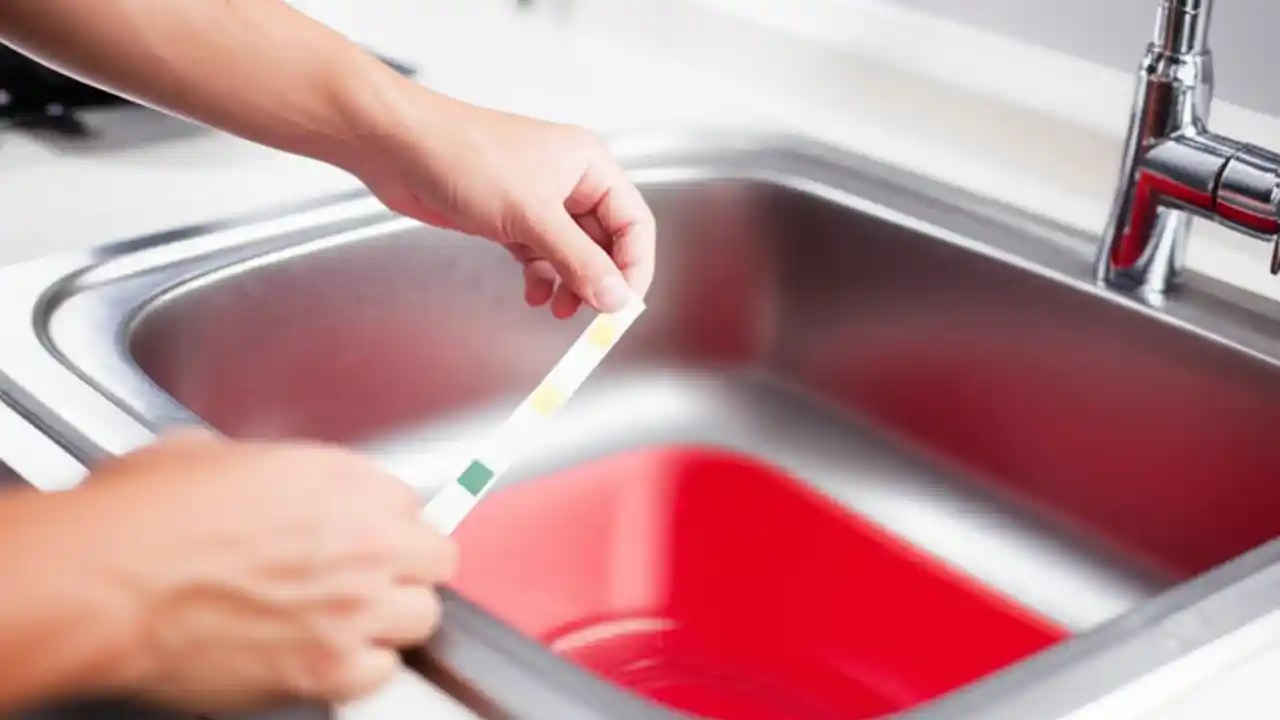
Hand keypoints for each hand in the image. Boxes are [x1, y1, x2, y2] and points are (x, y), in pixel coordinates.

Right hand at [76, 431, 454, 711]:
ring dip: (392, 616)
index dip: (384, 519)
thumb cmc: (140, 519)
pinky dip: (362, 668)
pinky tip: (332, 656)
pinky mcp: (327, 668)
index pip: (409, 500)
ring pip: (422, 616)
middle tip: (373, 574)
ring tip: (355, 617)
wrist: (106, 583)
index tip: (371, 529)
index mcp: (342, 479)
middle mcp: (363, 541)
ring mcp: (352, 608)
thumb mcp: (212, 455)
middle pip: (435, 558)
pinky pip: (382, 673)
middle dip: (407, 565)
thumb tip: (261, 481)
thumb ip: (268, 472)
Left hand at [355, 91, 655, 318]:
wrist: (397, 148)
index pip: (633, 223)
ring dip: (569, 285)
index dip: (635, 266)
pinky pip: (540, 256)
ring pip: (572, 254)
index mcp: (589, 166)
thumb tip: (615, 296)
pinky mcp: (510, 218)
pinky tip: (533, 295)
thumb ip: (578, 261)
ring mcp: (538, 201)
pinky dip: (540, 278)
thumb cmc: (461, 154)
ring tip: (559, 310)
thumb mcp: (531, 216)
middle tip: (593, 316)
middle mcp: (569, 182)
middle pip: (605, 242)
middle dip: (599, 281)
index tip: (624, 305)